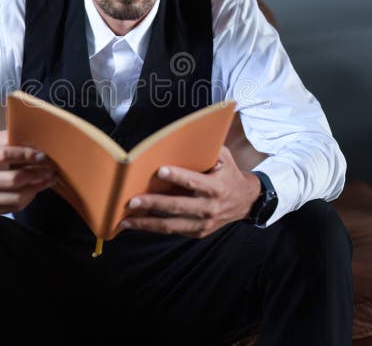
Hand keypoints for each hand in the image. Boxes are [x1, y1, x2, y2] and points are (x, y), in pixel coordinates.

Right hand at [0, 130, 56, 216]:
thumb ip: (10, 138)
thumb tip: (34, 141)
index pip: (5, 155)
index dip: (27, 155)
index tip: (43, 156)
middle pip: (13, 179)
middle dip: (37, 174)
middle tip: (50, 169)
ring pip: (17, 197)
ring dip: (37, 187)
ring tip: (48, 179)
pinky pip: (15, 207)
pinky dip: (30, 197)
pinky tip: (36, 187)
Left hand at [119, 146, 260, 237]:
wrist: (246, 201)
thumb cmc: (228, 174)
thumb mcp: (225, 158)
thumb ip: (208, 149)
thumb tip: (186, 138)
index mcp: (217, 187)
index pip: (195, 182)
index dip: (177, 176)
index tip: (159, 171)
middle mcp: (210, 208)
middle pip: (178, 206)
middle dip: (153, 203)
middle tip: (132, 200)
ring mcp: (203, 223)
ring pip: (171, 225)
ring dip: (147, 223)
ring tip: (125, 220)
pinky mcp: (197, 232)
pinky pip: (172, 231)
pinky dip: (153, 228)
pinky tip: (136, 224)